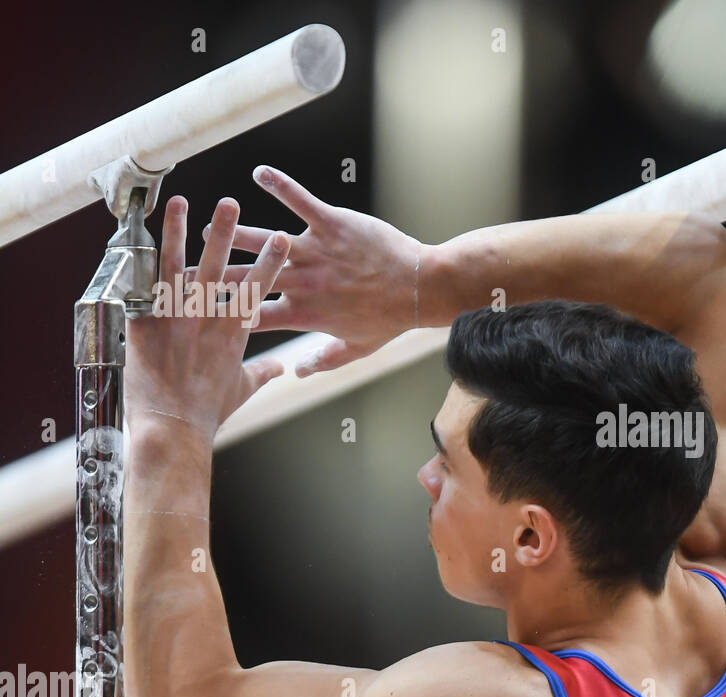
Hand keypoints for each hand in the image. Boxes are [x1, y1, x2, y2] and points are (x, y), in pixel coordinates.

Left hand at [126, 195, 289, 443]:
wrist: (174, 425)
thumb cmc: (209, 411)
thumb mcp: (241, 389)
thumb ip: (262, 373)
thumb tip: (283, 369)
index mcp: (234, 332)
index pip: (257, 288)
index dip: (270, 262)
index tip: (281, 239)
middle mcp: (206, 318)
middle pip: (220, 267)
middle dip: (226, 233)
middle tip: (230, 204)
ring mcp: (173, 318)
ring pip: (177, 266)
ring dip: (178, 232)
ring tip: (182, 203)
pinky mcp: (144, 322)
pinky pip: (140, 284)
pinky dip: (140, 259)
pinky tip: (139, 236)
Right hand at [193, 165, 422, 376]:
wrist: (420, 288)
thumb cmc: (390, 321)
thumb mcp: (356, 348)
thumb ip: (324, 360)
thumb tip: (298, 372)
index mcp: (303, 314)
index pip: (251, 316)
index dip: (221, 314)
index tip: (198, 312)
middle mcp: (302, 283)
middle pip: (246, 278)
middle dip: (212, 271)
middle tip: (183, 264)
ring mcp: (315, 251)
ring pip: (264, 239)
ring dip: (233, 230)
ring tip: (209, 220)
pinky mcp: (331, 224)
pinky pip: (300, 200)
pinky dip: (279, 185)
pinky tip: (260, 172)